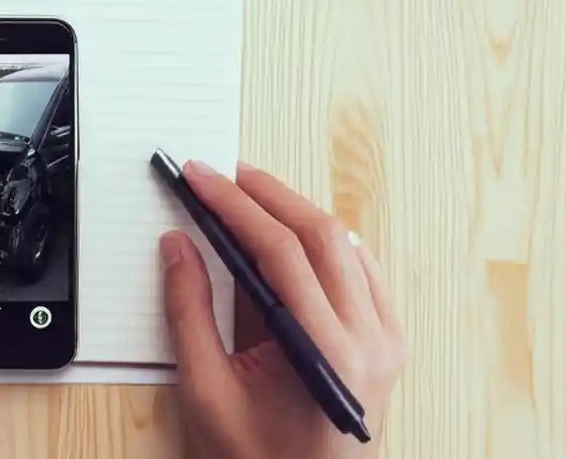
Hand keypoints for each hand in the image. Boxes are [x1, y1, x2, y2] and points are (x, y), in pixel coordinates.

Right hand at [160, 161, 405, 458]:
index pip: (280, 250)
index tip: (200, 178)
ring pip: (346, 246)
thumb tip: (178, 246)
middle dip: (265, 194)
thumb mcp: (207, 392)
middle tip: (221, 173)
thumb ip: (189, 313)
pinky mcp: (387, 345)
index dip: (234, 204)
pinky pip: (364, 273)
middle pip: (321, 235)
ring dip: (296, 212)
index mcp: (325, 352)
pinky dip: (328, 243)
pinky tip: (297, 234)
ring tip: (250, 195)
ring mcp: (385, 342)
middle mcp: (369, 340)